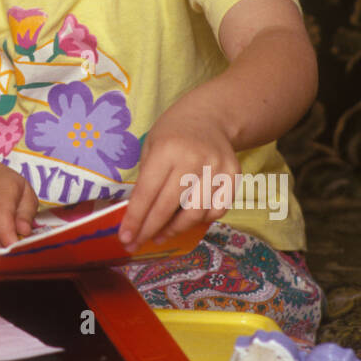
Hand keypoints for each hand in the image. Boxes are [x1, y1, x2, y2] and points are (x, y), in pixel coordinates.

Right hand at [0, 151, 38, 248]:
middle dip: (12, 247)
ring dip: (3, 247)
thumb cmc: (2, 185)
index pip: (1, 217)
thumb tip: (24, 232)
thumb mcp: (24, 190)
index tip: (16, 246)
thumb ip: (27, 212)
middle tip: (24, 243)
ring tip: (11, 234)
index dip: (8, 235)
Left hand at [118, 103, 239, 251]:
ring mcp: (217, 168)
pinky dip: (201, 221)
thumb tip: (137, 218)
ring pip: (195, 213)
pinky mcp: (234, 176)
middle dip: (150, 229)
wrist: (210, 116)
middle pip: (169, 206)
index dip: (135, 218)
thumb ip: (145, 179)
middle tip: (138, 244)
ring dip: (175, 230)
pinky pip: (217, 210)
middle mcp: (193, 160)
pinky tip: (186, 222)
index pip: (147, 192)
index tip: (125, 238)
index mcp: (166, 150)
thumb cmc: (172, 133)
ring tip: (160, 235)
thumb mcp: (150, 147)